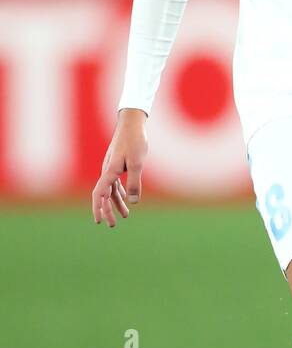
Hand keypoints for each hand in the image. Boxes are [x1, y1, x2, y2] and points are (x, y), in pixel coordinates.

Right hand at [92, 108, 147, 226]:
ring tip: (125, 216)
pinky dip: (119, 192)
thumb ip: (135, 183)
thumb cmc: (135, 141)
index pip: (99, 194)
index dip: (98, 208)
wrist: (131, 123)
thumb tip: (132, 202)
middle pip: (104, 195)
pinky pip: (115, 182)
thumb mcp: (137, 163)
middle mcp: (107, 170)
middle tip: (112, 225)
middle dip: (107, 210)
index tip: (99, 221)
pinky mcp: (117, 164)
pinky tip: (125, 198)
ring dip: (115, 203)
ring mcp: (111, 167)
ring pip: (111, 189)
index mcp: (109, 171)